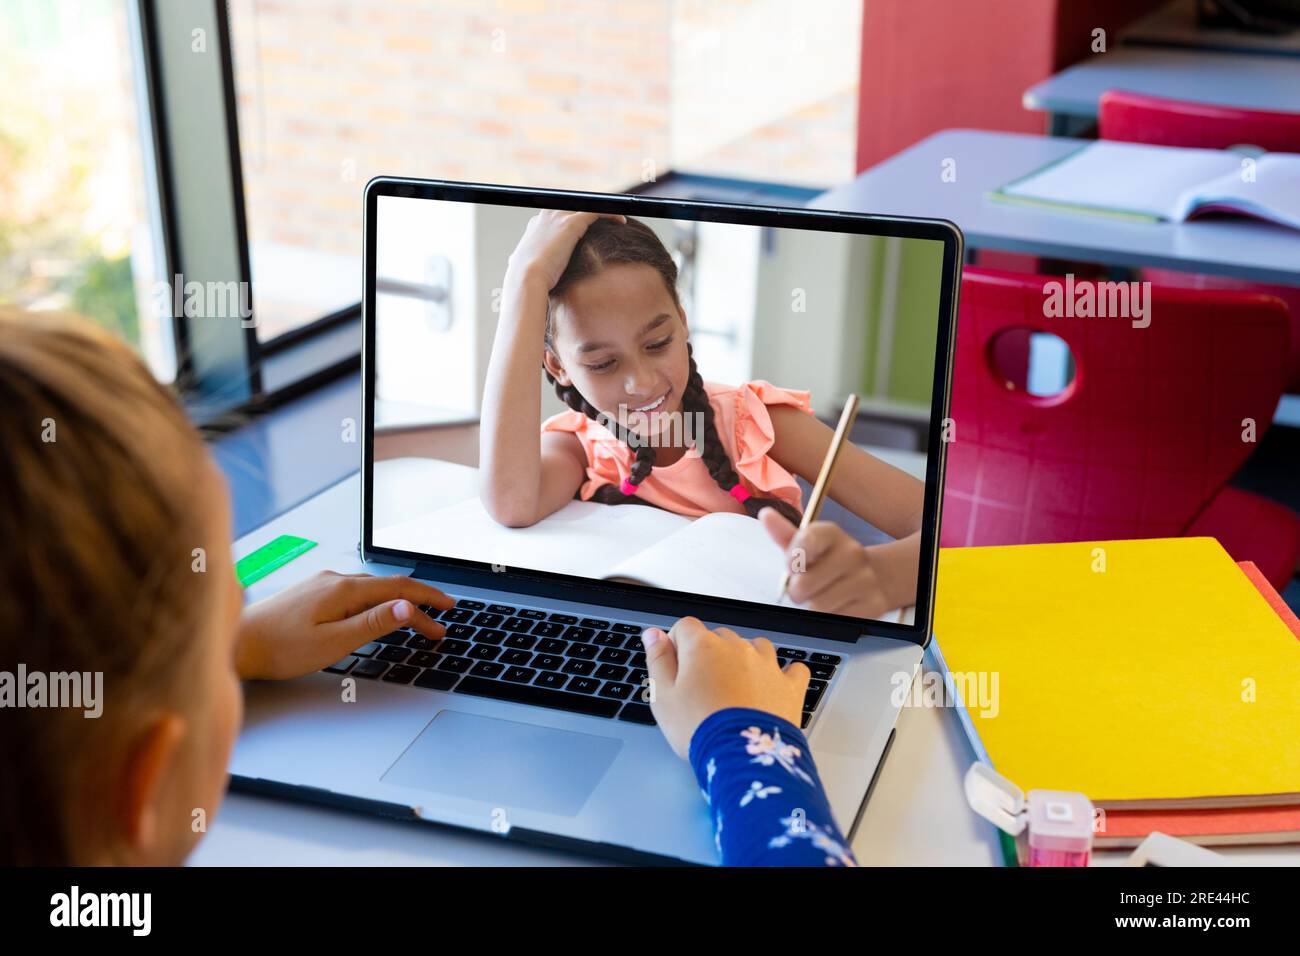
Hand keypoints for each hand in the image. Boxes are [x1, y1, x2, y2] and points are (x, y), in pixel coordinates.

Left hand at [236, 571, 455, 679]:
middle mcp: (334, 579)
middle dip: (418, 601)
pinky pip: (356, 592)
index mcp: (343, 590)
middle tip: (440, 619)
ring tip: (416, 618)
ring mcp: (322, 583)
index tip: (448, 611)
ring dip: (397, 602)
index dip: (428, 599)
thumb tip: (406, 606)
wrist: (236, 642)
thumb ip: (372, 624)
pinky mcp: (313, 593)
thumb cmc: (278, 648)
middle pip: (388, 586)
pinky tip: (377, 611)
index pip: (399, 588)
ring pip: (372, 589)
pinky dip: (377, 601)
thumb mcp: (333, 642)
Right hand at [505, 210, 625, 291]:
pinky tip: (621, 220)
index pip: (557, 216)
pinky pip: (596, 211)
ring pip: (586, 207)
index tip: (583, 233)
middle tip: (605, 225)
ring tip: (616, 221)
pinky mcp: (572, 222)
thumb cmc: (523, 279)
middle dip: (589, 214)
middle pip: (573, 207)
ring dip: (602, 212)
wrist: (527, 278)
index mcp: (535, 225)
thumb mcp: (519, 265)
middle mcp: (546, 215)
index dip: (572, 222)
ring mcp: (559, 216)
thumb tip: (513, 268)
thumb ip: (521, 262)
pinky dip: (610, 213)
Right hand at [641, 616, 809, 758]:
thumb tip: (653, 634)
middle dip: (709, 657)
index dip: (677, 645)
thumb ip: (657, 660)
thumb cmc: (699, 728)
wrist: (741, 757)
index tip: (676, 668)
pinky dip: (783, 675)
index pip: (685, 627)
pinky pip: (792, 669)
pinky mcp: (789, 685)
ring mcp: (766, 664)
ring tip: (735, 690)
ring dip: (744, 661)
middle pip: (719, 638)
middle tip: (702, 690)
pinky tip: (775, 686)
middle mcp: (737, 647)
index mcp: (703, 646)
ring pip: (754, 648)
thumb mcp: (663, 696)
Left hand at [758, 507, 898, 617]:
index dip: (792, 559)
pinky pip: (836, 620)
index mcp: (832, 534)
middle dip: (797, 591)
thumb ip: (784, 534)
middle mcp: (852, 553)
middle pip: (803, 585)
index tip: (793, 566)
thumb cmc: (829, 561)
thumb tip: (766, 514)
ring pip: (818, 606)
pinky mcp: (875, 605)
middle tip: (806, 587)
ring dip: (813, 607)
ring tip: (823, 596)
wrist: (876, 576)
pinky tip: (839, 606)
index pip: (806, 541)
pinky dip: (831, 618)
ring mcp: (866, 579)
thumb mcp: (807, 546)